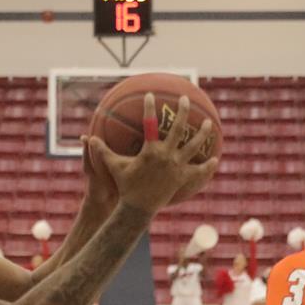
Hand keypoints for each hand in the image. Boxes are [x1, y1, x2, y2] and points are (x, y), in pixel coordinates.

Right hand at [84, 92, 218, 214]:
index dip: (149, 108)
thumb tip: (89, 138)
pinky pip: (197, 170)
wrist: (138, 208)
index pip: (150, 124)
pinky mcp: (182, 178)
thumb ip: (103, 151)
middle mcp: (166, 156)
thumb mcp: (114, 166)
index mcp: (150, 150)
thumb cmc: (126, 185)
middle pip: (178, 129)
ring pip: (194, 146)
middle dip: (182, 111)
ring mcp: (177, 167)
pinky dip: (207, 166)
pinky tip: (215, 159)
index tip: (152, 95)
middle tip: (185, 99)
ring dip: (202, 133)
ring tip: (208, 123)